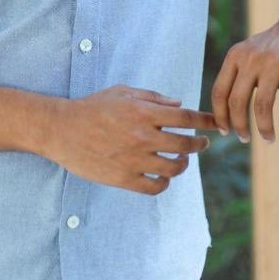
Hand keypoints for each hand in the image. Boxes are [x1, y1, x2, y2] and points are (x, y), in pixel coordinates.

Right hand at [45, 84, 218, 194]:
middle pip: (186, 145)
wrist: (62, 129)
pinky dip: (164, 182)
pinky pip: (155, 187)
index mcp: (144, 112)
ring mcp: (134, 160)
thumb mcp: (122, 92)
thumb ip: (153, 97)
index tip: (216, 124)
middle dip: (199, 144)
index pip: (186, 118)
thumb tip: (179, 104)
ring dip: (182, 164)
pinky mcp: (124, 179)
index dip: (206, 121)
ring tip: (181, 160)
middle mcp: (143, 136)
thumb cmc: (93, 106)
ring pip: (174, 168)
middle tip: (201, 143)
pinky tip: (162, 176)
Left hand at [211, 0, 278, 142]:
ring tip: (268, 139)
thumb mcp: (251, 52)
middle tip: (244, 139)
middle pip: (237, 102)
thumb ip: (240, 74)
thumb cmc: (277, 44)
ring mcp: (273, 63)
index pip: (219, 91)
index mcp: (236, 56)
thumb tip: (229, 111)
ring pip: (262, 106)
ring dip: (264, 128)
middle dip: (239, 126)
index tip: (225, 131)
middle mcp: (251, 59)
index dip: (220, 115)